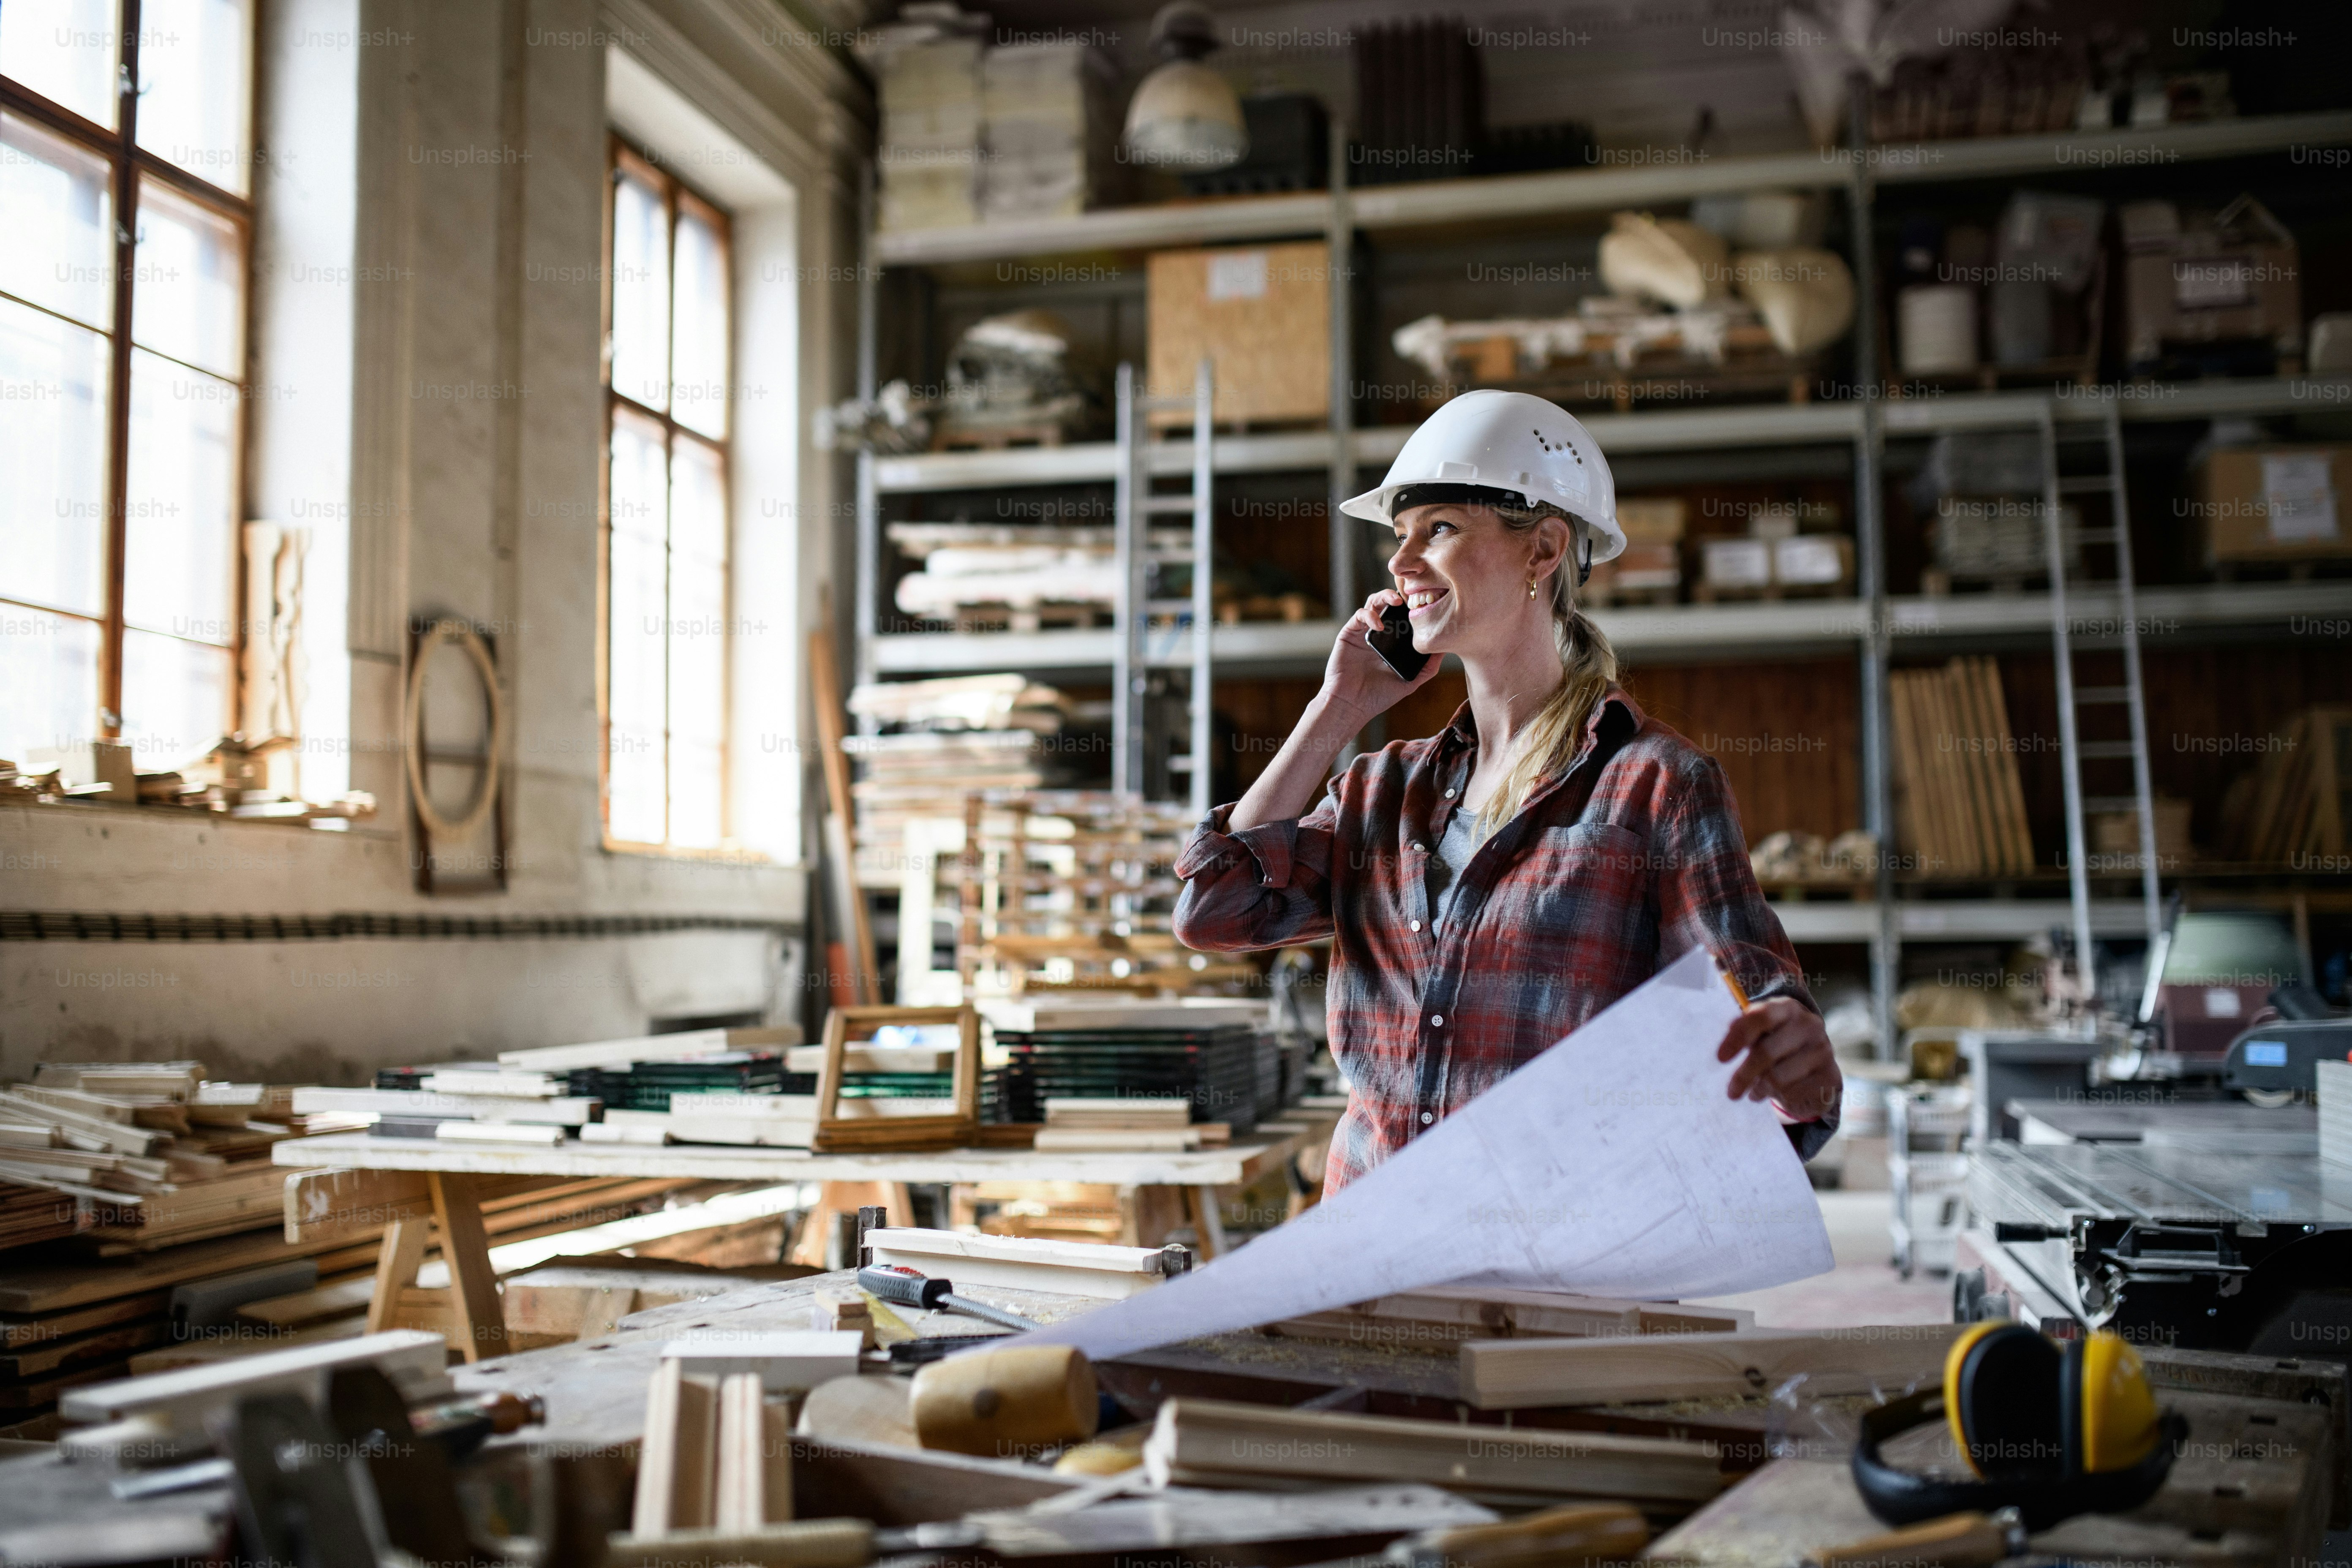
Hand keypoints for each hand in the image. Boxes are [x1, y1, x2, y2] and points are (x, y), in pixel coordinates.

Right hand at [1322, 588, 1445, 720]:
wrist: (1351, 705)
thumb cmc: (1379, 696)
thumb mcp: (1410, 681)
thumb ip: (1428, 667)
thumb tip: (1445, 649)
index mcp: (1393, 642)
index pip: (1404, 615)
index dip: (1413, 606)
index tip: (1426, 602)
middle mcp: (1379, 633)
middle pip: (1389, 603)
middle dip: (1400, 594)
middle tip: (1411, 596)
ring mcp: (1364, 632)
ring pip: (1374, 602)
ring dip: (1385, 597)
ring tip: (1396, 600)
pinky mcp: (1349, 633)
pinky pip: (1359, 615)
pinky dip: (1369, 615)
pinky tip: (1379, 625)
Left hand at [1716, 997, 1841, 1124]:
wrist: (1814, 1067)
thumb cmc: (1777, 1044)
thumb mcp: (1761, 1033)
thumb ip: (1744, 1031)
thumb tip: (1726, 1034)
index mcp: (1787, 1007)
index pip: (1760, 1017)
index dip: (1738, 1037)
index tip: (1720, 1058)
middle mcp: (1809, 1025)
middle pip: (1766, 1052)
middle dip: (1743, 1075)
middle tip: (1731, 1092)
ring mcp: (1823, 1050)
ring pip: (1779, 1077)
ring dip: (1759, 1090)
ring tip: (1752, 1093)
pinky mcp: (1830, 1076)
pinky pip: (1795, 1092)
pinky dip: (1779, 1098)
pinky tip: (1774, 1095)